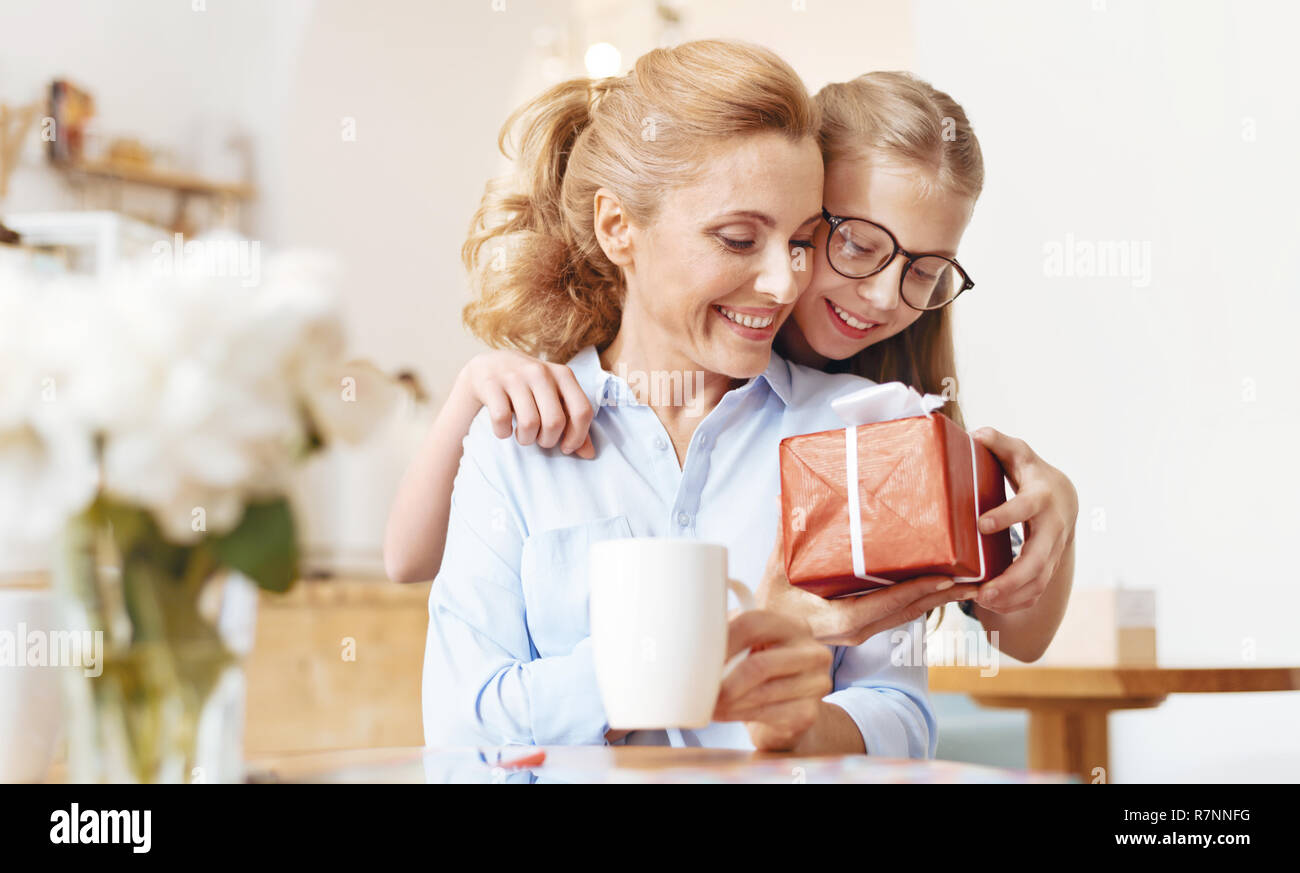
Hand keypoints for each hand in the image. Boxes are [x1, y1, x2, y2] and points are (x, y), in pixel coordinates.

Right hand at [456, 350, 594, 457]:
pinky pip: (502, 420)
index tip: (566, 447)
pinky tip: (505, 428)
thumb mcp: (553, 398)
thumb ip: (572, 422)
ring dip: (525, 439)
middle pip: (555, 422)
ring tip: (522, 435)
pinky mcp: (491, 384)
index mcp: (563, 374)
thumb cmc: (528, 387)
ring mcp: (514, 376)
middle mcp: (540, 372)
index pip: (582, 411)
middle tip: (540, 439)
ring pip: (529, 423)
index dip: (577, 437)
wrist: (488, 366)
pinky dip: (503, 432)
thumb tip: (589, 454)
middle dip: (548, 440)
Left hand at [713, 609, 832, 751]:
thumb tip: (691, 638)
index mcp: (793, 625)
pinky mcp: (808, 713)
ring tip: (707, 702)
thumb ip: (730, 635)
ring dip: (726, 701)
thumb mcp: (750, 645)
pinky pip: (765, 714)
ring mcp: (815, 683)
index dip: (723, 641)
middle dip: (724, 681)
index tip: (699, 656)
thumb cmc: (762, 671)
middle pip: (759, 664)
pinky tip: (721, 713)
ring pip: (760, 693)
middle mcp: (811, 651)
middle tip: (699, 688)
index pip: (754, 624)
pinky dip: (735, 715)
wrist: (791, 710)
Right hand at [756, 524, 978, 646]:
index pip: (889, 604)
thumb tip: (783, 497)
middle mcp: (857, 631)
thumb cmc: (767, 611)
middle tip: (976, 577)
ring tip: (970, 581)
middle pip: (909, 611)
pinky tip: (939, 586)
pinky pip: (898, 614)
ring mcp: (862, 633)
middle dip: (943, 595)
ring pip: (907, 615)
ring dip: (938, 598)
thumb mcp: (775, 573)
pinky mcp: (863, 629)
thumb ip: (784, 537)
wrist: (761, 645)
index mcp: (841, 620)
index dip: (919, 590)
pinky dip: (920, 600)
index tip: (947, 577)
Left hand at [969, 427, 1078, 613]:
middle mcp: (1052, 527)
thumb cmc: (1031, 472)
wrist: (1063, 496)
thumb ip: (998, 442)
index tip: (980, 525)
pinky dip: (1018, 602)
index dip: (1006, 515)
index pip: (1026, 506)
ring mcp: (1054, 550)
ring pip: (1040, 581)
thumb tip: (978, 433)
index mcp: (1041, 497)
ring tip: (984, 602)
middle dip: (1013, 577)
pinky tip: (993, 607)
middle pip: (1039, 558)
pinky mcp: (1049, 566)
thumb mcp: (1017, 453)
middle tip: (984, 590)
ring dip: (1013, 596)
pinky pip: (1037, 590)